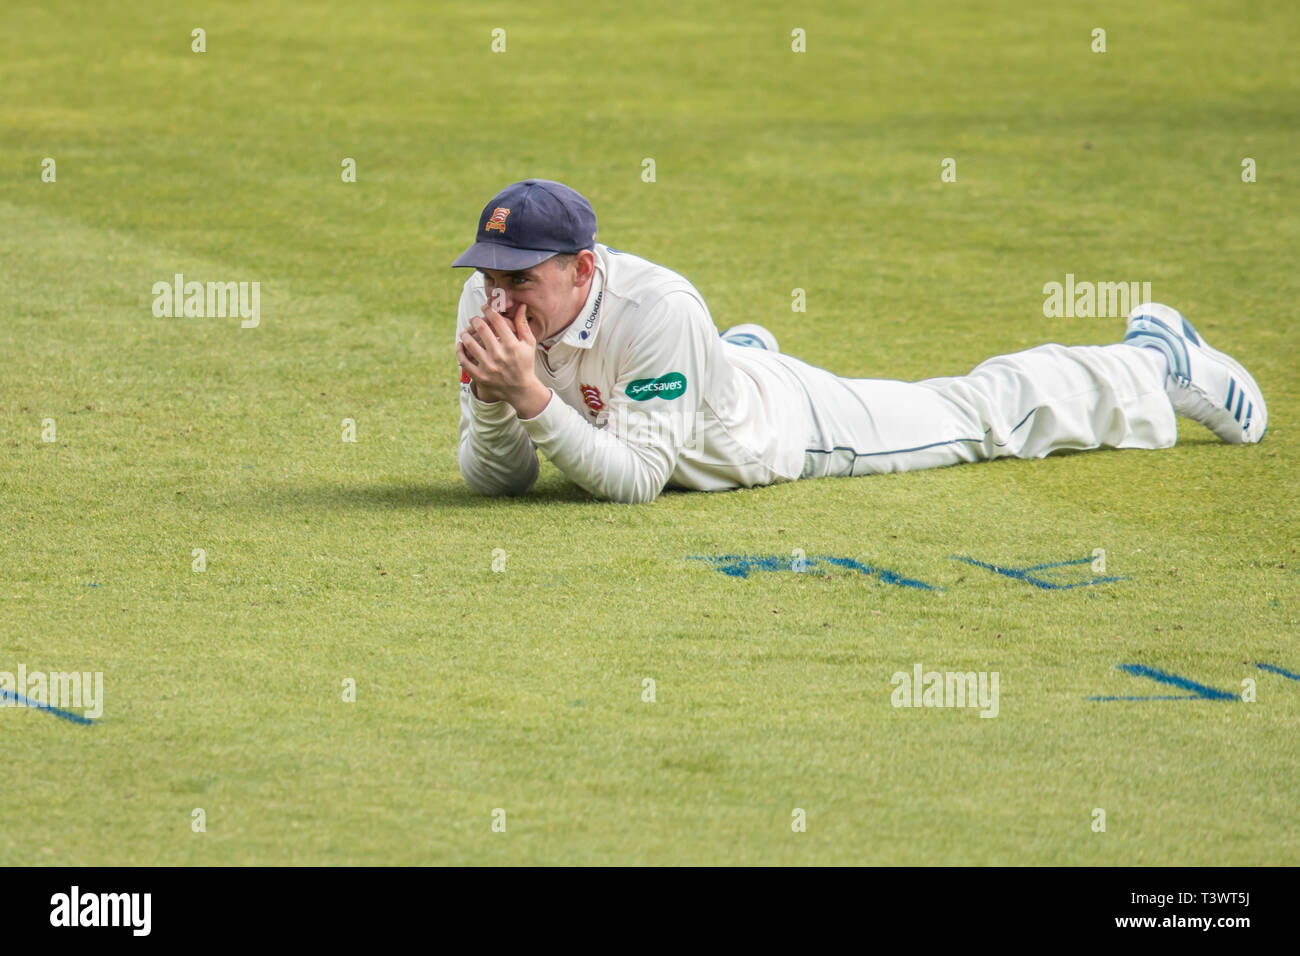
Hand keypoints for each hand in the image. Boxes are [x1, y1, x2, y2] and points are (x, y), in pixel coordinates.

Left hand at [456, 303, 551, 417]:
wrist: (521, 389)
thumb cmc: (525, 363)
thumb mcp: (528, 343)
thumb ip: (522, 324)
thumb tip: (521, 305)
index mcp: (512, 345)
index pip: (496, 320)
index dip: (488, 310)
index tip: (485, 308)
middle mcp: (499, 355)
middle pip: (481, 328)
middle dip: (476, 320)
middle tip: (474, 319)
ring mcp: (488, 366)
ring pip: (470, 343)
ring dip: (465, 333)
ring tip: (465, 331)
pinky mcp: (480, 376)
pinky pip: (464, 360)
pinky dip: (459, 350)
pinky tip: (461, 344)